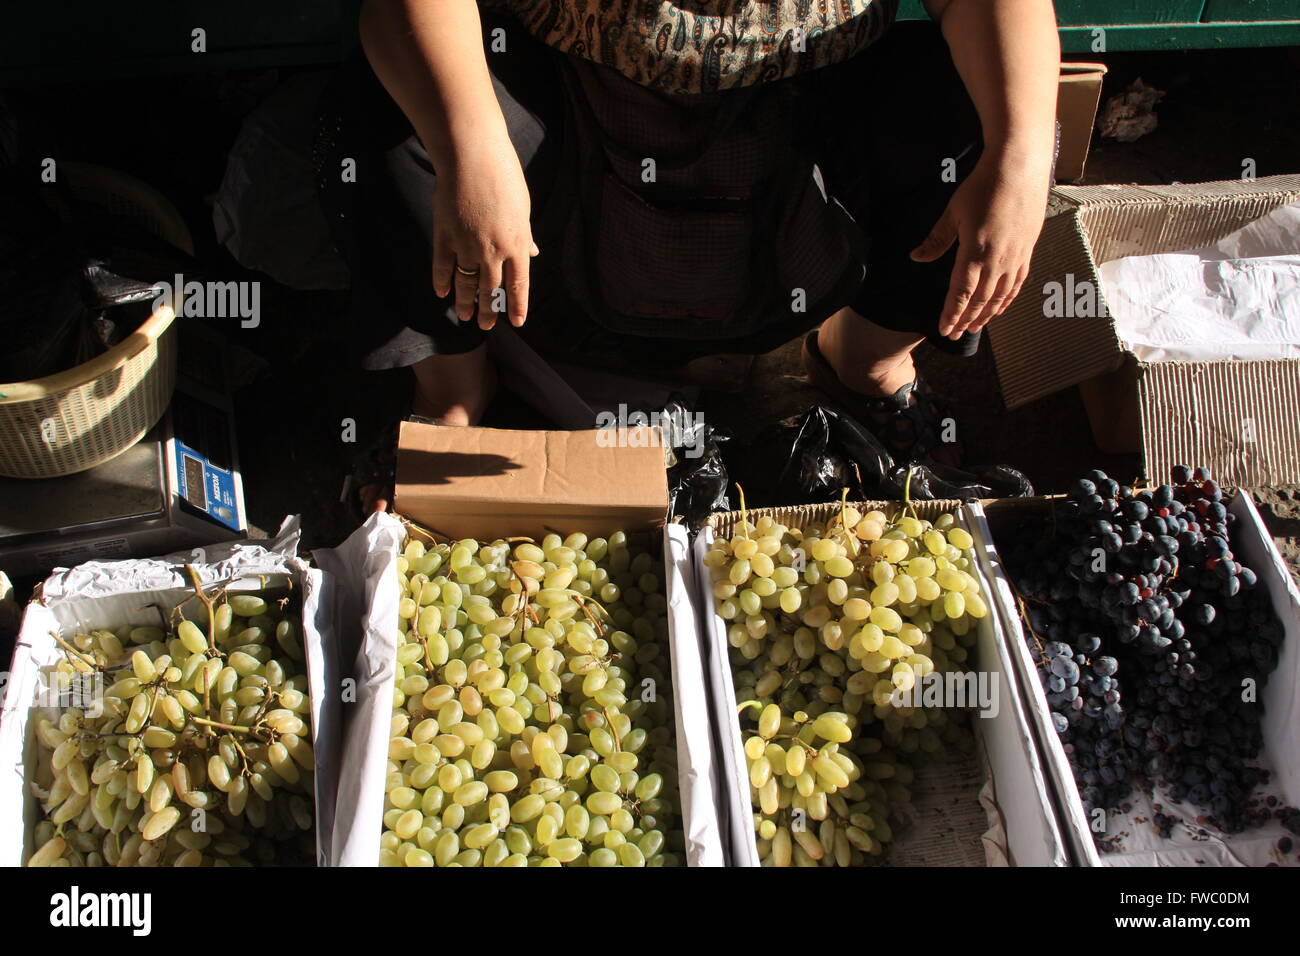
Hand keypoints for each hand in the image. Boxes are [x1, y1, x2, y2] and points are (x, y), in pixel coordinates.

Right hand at [431, 132, 537, 329]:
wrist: (471, 156)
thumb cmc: (503, 177)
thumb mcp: (522, 208)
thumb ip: (525, 236)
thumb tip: (532, 253)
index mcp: (516, 244)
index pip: (518, 284)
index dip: (517, 305)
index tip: (517, 322)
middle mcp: (492, 251)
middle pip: (490, 290)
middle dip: (489, 310)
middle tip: (487, 326)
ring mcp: (466, 245)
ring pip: (465, 283)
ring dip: (465, 303)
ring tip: (464, 316)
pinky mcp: (444, 235)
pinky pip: (443, 265)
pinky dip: (442, 281)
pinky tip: (442, 293)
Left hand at [910, 150, 1051, 339]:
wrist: (1019, 167)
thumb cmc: (983, 186)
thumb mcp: (953, 212)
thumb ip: (936, 240)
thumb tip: (916, 258)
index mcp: (975, 252)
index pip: (961, 293)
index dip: (952, 314)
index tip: (943, 329)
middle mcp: (997, 260)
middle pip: (980, 300)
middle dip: (966, 319)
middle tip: (954, 334)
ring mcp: (1015, 257)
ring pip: (1000, 296)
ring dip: (986, 314)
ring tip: (974, 327)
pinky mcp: (1027, 250)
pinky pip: (1017, 283)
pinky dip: (1007, 299)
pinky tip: (1000, 308)